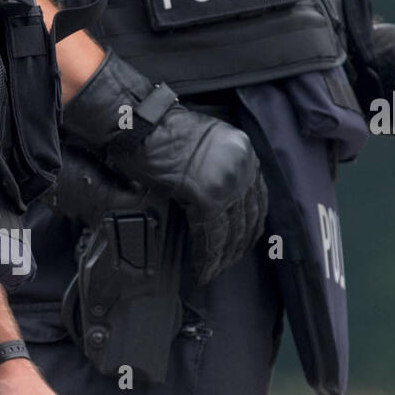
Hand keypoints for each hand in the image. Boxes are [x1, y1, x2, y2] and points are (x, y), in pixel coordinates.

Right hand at [59, 50, 266, 284]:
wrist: (138, 123)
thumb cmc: (158, 131)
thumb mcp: (202, 144)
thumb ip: (217, 168)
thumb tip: (218, 201)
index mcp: (242, 150)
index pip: (256, 196)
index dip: (250, 225)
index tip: (243, 242)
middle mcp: (241, 163)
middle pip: (248, 216)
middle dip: (238, 245)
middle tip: (228, 264)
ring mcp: (226, 179)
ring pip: (232, 229)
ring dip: (223, 255)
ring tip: (214, 271)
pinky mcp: (206, 195)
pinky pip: (211, 234)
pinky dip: (207, 255)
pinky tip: (203, 268)